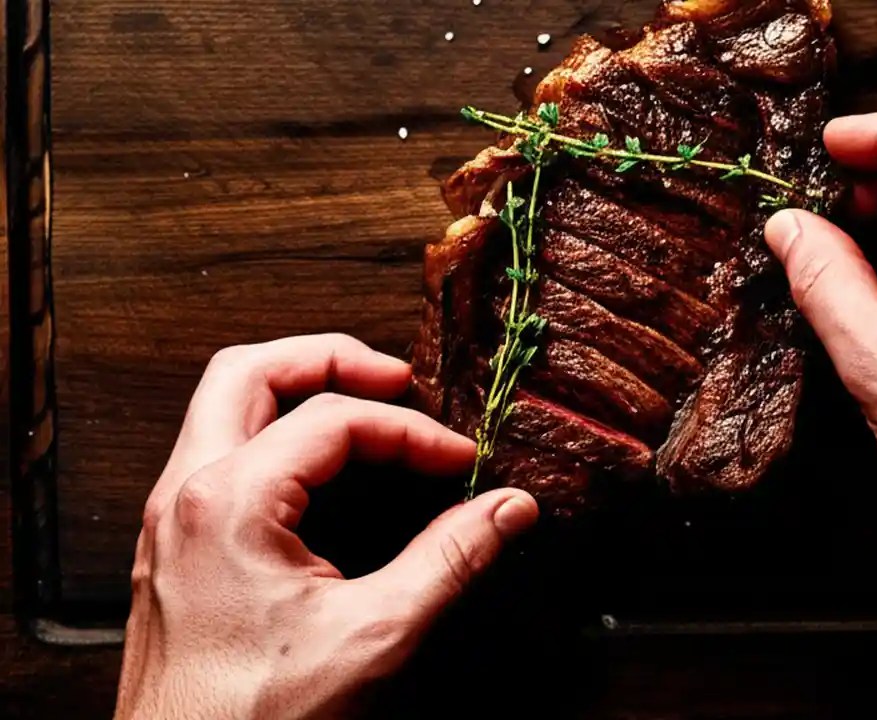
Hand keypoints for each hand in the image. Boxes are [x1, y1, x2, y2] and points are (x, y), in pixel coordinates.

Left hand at [114, 334, 538, 719]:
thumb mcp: (374, 637)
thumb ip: (450, 561)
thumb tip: (509, 509)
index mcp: (229, 502)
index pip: (334, 421)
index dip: (412, 433)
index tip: (461, 462)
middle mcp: (185, 494)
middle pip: (249, 371)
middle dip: (331, 359)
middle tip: (398, 380)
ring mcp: (169, 520)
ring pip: (221, 404)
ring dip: (295, 390)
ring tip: (363, 407)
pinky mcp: (172, 548)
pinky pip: (216, 452)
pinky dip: (273, 435)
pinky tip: (320, 471)